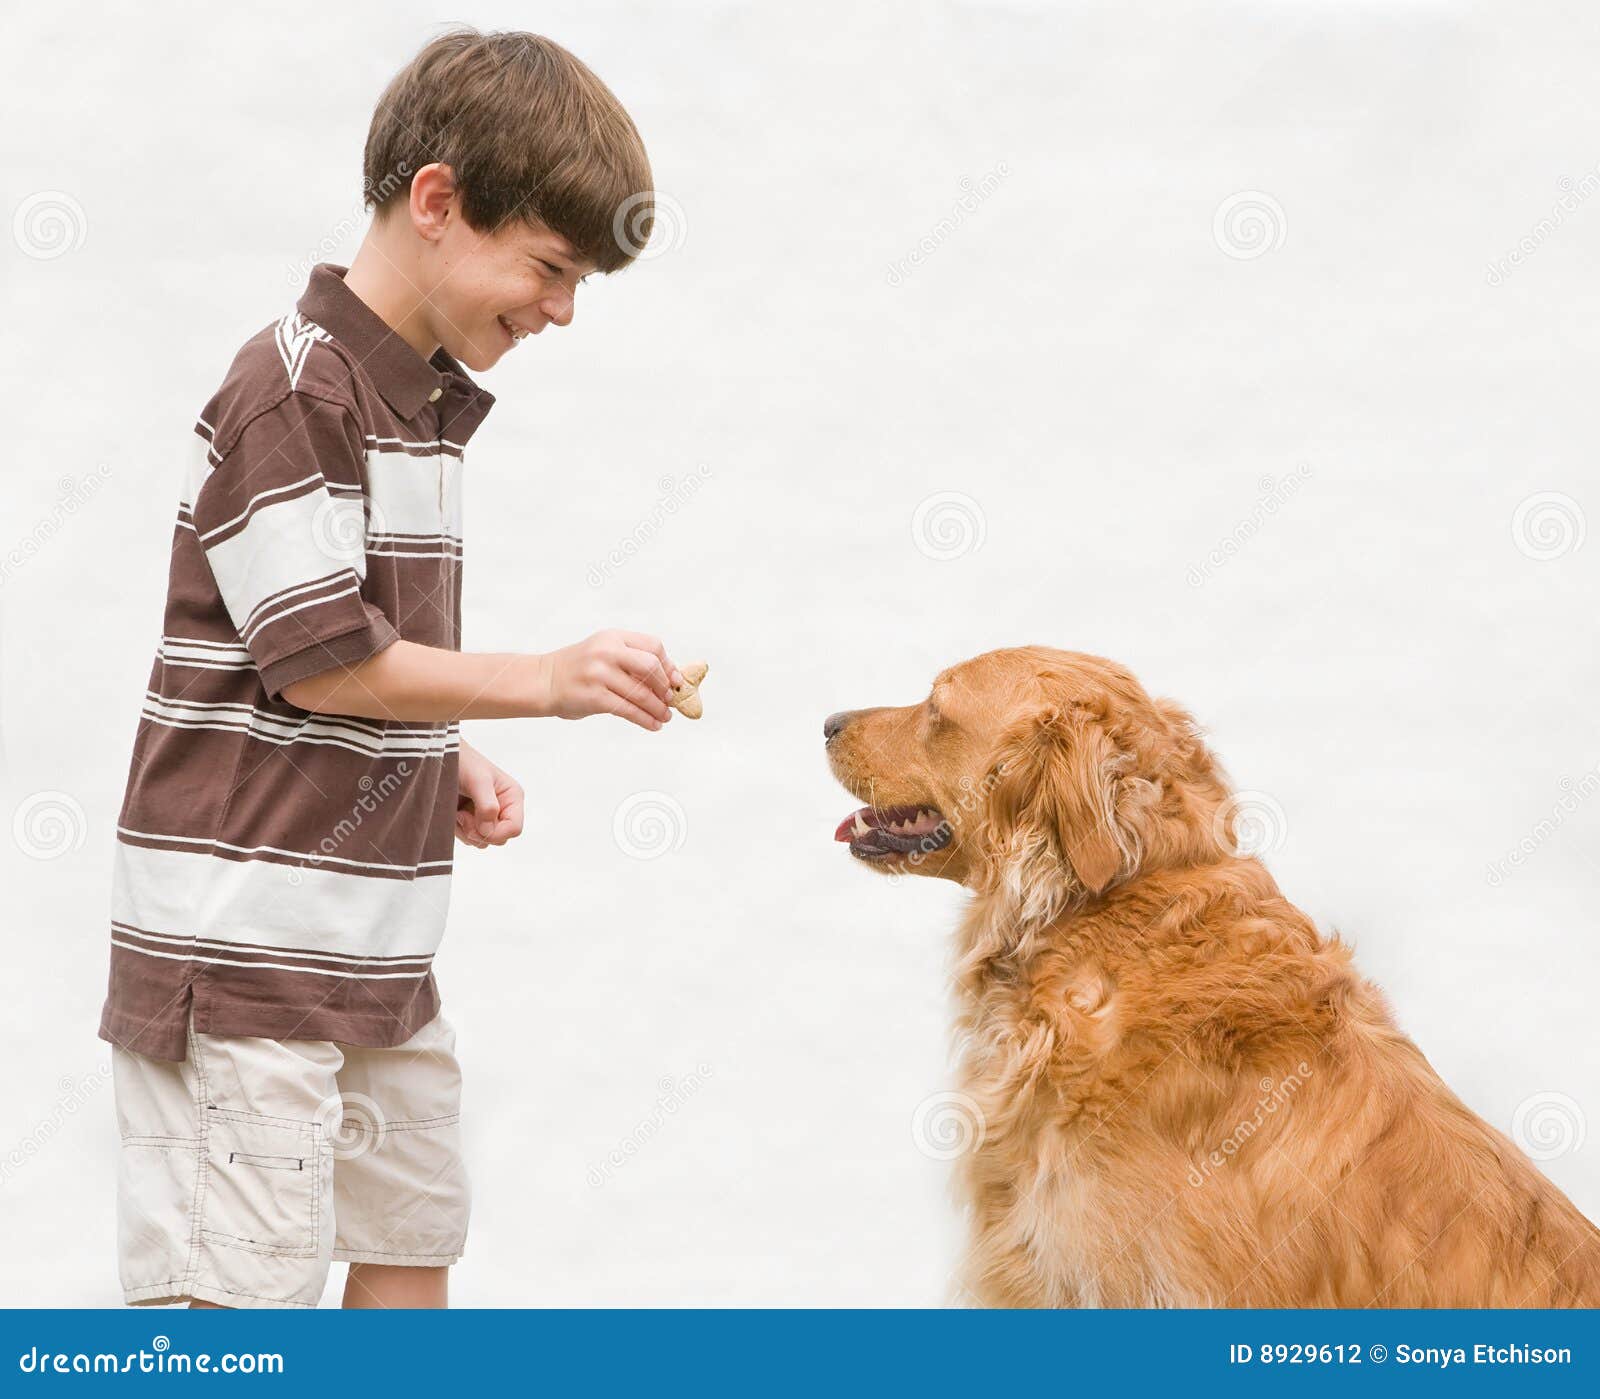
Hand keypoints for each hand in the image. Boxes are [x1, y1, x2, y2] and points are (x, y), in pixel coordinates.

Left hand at [455, 740, 524, 847]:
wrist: (441, 758)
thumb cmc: (463, 762)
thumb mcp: (478, 781)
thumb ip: (487, 806)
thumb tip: (488, 830)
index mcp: (512, 797)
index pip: (514, 829)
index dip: (496, 833)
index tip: (477, 825)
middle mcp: (503, 809)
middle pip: (499, 839)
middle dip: (480, 832)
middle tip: (463, 815)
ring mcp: (487, 817)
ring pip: (483, 841)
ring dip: (467, 831)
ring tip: (458, 812)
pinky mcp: (473, 822)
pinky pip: (470, 839)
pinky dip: (459, 831)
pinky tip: (454, 814)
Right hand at [537, 629, 682, 730]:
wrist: (542, 681)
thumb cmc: (577, 669)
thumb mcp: (602, 652)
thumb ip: (630, 660)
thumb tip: (668, 681)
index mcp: (613, 637)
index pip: (653, 645)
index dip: (668, 665)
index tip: (675, 680)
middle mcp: (606, 651)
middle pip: (650, 666)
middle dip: (664, 685)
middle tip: (670, 699)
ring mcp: (599, 673)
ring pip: (641, 692)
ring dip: (658, 708)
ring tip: (666, 717)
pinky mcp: (594, 696)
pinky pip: (628, 709)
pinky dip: (645, 719)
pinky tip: (653, 725)